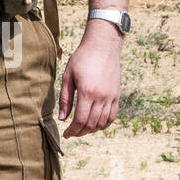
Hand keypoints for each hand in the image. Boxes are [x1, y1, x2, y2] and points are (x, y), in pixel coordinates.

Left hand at [57, 20, 122, 137]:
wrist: (103, 46)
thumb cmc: (82, 58)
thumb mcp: (68, 76)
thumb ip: (65, 99)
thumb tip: (63, 118)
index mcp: (87, 92)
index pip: (81, 120)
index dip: (73, 130)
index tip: (66, 134)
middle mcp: (102, 96)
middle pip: (92, 124)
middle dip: (81, 132)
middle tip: (72, 133)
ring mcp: (111, 96)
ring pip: (103, 122)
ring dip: (92, 130)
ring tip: (82, 129)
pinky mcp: (117, 95)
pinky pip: (113, 116)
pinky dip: (104, 124)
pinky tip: (96, 125)